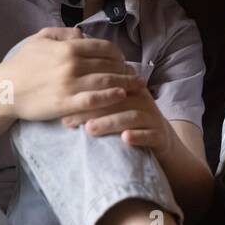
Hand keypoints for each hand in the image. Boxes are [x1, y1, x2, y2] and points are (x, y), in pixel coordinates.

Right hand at [0, 27, 139, 122]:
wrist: (3, 90)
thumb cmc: (21, 64)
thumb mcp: (38, 40)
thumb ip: (62, 34)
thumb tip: (81, 33)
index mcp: (68, 47)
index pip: (104, 48)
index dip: (118, 54)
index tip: (123, 60)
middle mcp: (72, 64)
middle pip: (110, 64)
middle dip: (125, 69)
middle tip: (134, 74)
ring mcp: (70, 84)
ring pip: (107, 81)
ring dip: (126, 83)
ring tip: (137, 86)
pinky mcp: (67, 103)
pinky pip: (96, 100)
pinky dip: (112, 96)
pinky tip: (121, 96)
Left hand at [61, 78, 177, 160]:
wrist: (162, 138)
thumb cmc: (130, 119)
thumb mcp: (114, 104)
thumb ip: (94, 96)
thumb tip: (62, 94)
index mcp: (128, 88)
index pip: (106, 85)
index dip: (85, 92)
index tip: (63, 104)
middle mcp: (141, 100)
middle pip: (116, 99)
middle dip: (91, 109)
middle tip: (69, 120)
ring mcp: (152, 117)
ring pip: (132, 116)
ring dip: (110, 122)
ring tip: (91, 129)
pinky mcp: (160, 136)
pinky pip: (150, 135)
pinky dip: (138, 136)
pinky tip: (125, 139)